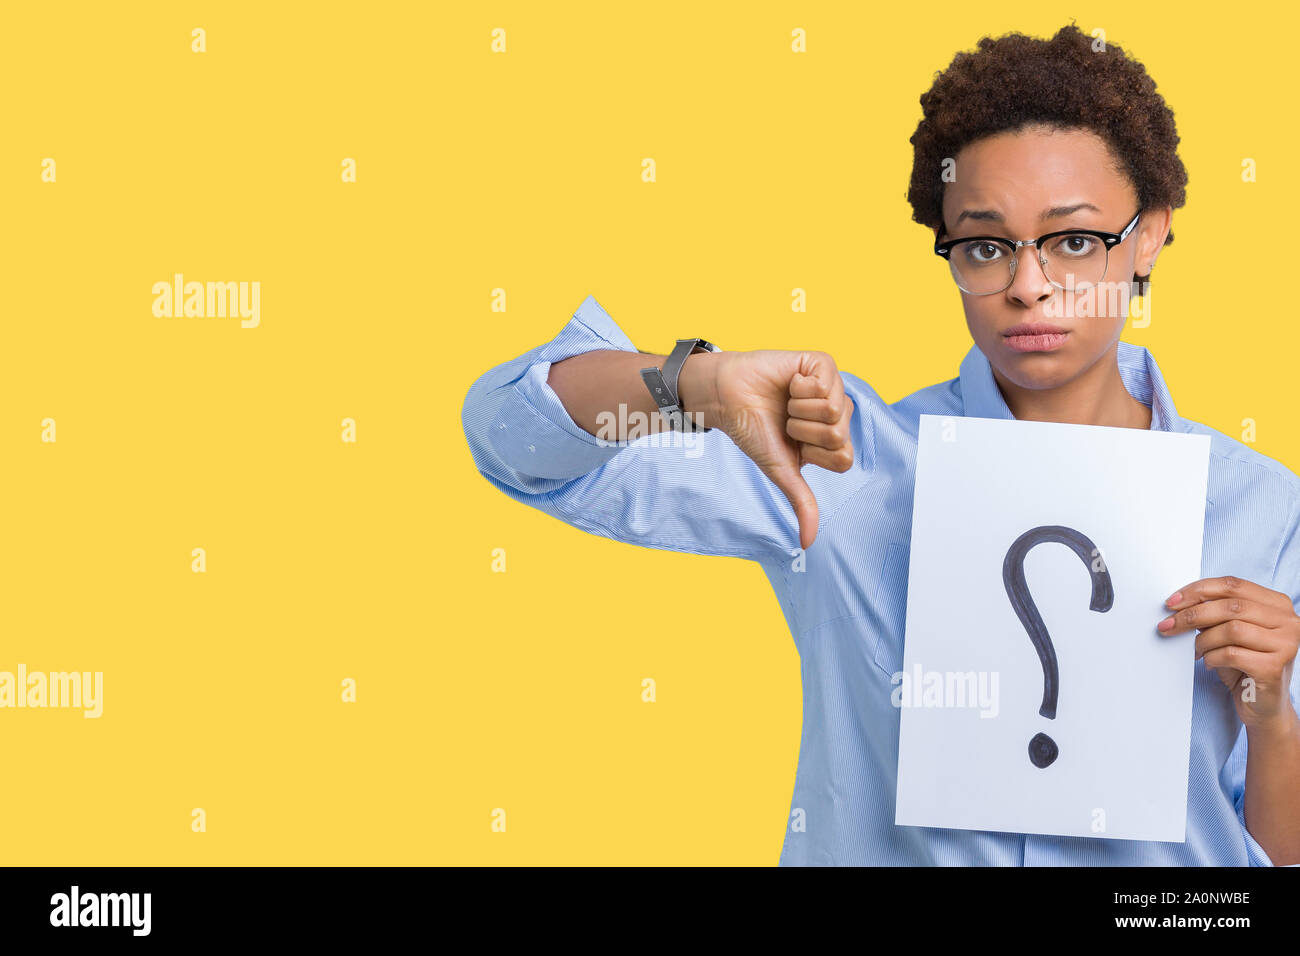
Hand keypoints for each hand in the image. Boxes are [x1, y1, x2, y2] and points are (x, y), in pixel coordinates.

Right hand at [681, 349, 854, 550]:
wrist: (727, 399)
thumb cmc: (753, 431)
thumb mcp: (781, 471)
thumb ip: (801, 503)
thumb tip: (808, 543)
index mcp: (832, 440)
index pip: (844, 457)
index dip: (813, 453)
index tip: (793, 443)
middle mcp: (837, 413)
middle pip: (839, 434)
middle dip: (803, 431)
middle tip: (787, 420)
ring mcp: (832, 386)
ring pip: (834, 409)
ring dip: (800, 409)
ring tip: (787, 401)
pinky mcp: (821, 363)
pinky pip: (825, 383)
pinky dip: (799, 387)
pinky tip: (789, 382)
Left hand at [1158, 575, 1299, 729]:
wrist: (1264, 705)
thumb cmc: (1244, 665)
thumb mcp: (1229, 632)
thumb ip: (1214, 614)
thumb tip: (1179, 603)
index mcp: (1277, 605)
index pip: (1233, 585)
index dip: (1199, 590)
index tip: (1172, 602)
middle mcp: (1288, 622)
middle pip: (1231, 606)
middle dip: (1192, 615)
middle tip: (1168, 625)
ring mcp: (1286, 645)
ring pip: (1231, 630)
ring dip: (1203, 640)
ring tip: (1196, 651)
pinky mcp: (1274, 668)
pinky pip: (1231, 654)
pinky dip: (1211, 658)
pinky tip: (1209, 663)